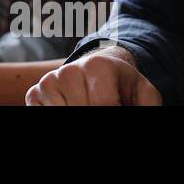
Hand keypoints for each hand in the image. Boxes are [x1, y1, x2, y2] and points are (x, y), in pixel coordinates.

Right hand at [25, 46, 161, 105]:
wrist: (99, 70)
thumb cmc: (123, 87)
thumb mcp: (144, 95)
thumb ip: (148, 106)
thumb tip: (140, 111)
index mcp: (98, 66)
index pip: (103, 105)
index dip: (112, 114)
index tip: (119, 108)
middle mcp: (69, 71)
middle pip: (81, 111)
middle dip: (93, 116)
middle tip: (105, 107)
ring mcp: (49, 82)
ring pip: (61, 114)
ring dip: (76, 115)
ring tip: (89, 105)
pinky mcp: (35, 93)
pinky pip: (42, 115)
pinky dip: (58, 116)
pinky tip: (72, 107)